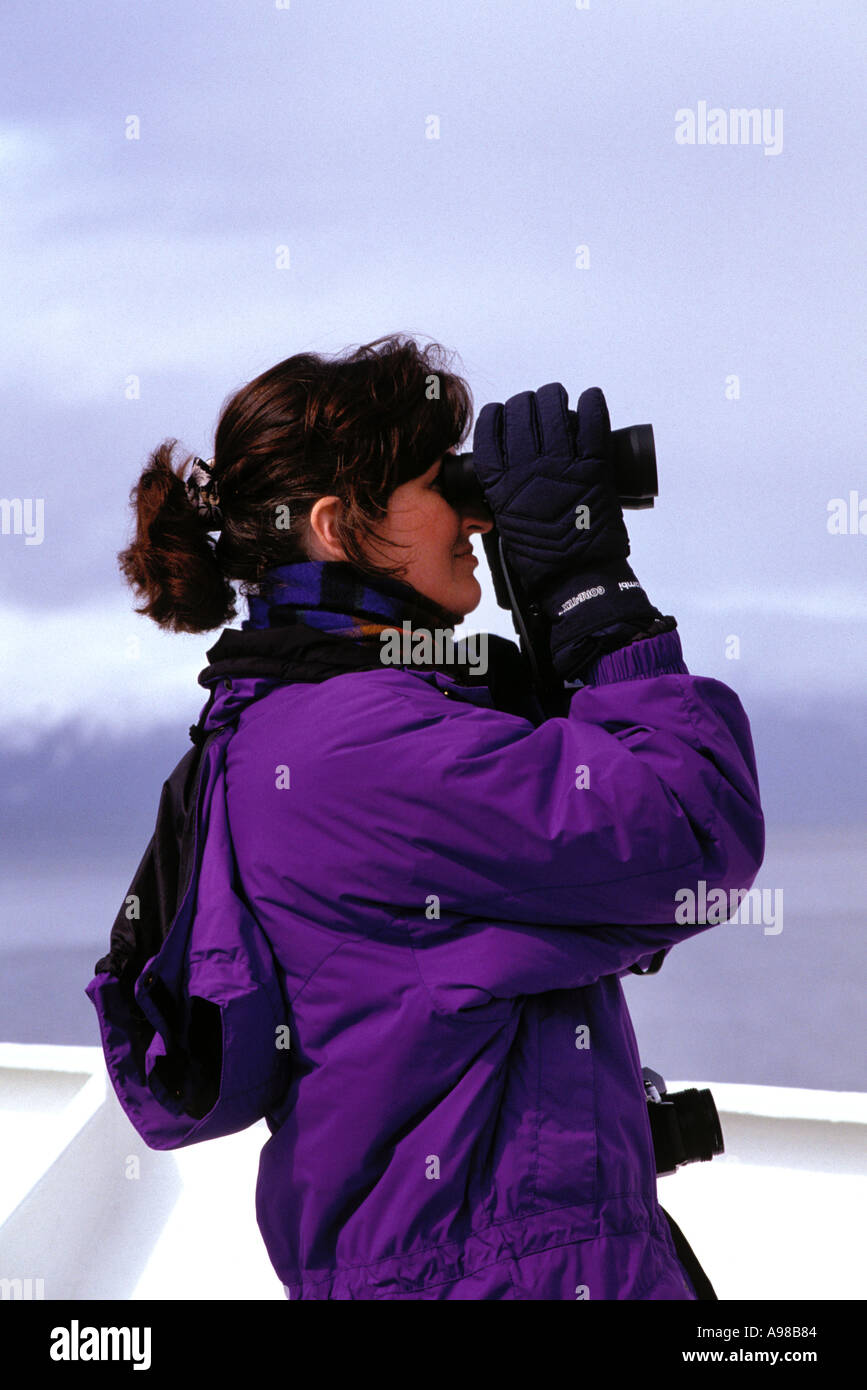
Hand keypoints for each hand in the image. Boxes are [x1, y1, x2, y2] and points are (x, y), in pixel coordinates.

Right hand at [472, 382, 671, 681]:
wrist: (576, 577)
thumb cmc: (540, 557)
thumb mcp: (506, 521)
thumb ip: (503, 491)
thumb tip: (507, 469)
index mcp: (500, 482)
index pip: (489, 429)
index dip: (496, 415)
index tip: (501, 414)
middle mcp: (526, 467)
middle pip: (520, 411)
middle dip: (525, 404)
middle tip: (533, 407)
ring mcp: (560, 464)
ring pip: (552, 408)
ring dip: (553, 397)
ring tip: (556, 398)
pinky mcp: (593, 467)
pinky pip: (592, 424)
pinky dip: (592, 405)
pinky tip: (590, 399)